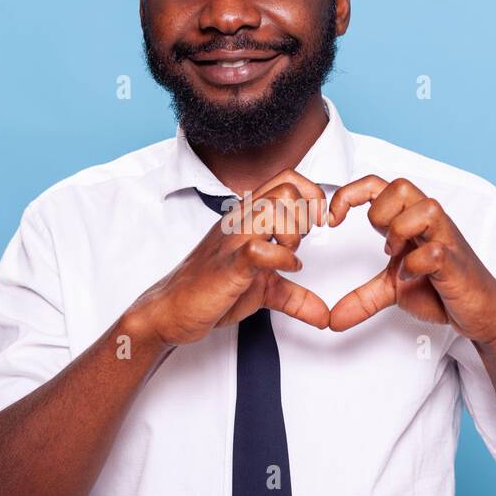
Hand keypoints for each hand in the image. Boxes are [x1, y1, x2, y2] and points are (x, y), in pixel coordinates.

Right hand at [127, 169, 330, 346]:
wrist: (172, 309)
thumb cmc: (210, 289)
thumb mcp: (262, 289)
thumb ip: (294, 295)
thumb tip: (324, 315)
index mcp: (246, 216)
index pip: (287, 180)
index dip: (312, 197)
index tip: (318, 224)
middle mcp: (239, 221)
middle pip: (287, 190)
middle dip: (305, 217)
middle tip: (300, 243)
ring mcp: (232, 240)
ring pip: (274, 210)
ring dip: (293, 234)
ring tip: (289, 255)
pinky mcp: (228, 265)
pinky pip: (260, 248)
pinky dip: (282, 259)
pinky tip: (284, 271)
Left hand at [325, 175, 495, 342]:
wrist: (481, 312)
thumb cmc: (442, 289)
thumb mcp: (393, 291)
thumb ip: (362, 297)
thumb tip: (332, 319)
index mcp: (410, 220)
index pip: (377, 185)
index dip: (350, 194)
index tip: (331, 219)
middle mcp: (429, 223)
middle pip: (400, 186)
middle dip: (380, 213)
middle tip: (380, 244)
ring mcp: (445, 240)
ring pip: (426, 207)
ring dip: (401, 232)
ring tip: (396, 256)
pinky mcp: (456, 264)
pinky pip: (435, 252)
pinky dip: (415, 265)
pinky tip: (409, 277)